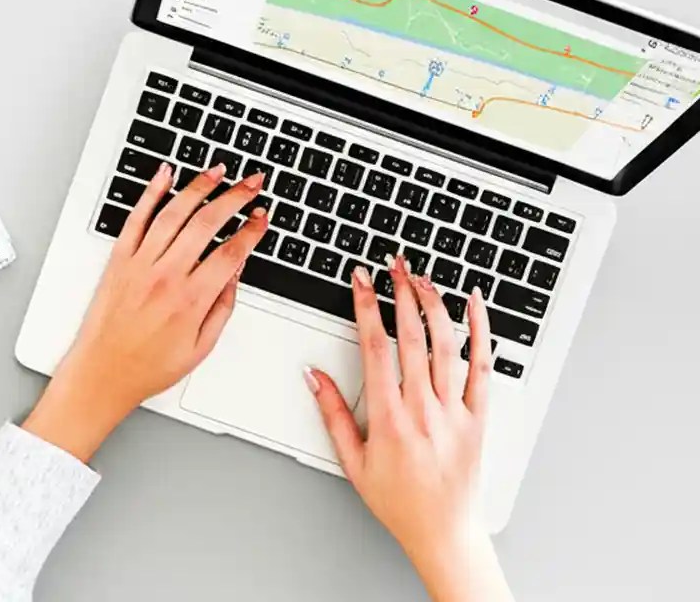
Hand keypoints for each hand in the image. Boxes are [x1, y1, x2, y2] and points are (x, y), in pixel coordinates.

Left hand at [23, 162, 267, 461]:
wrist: (101, 374)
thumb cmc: (148, 367)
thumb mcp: (200, 348)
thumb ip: (223, 307)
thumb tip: (236, 272)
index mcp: (190, 300)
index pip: (231, 252)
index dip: (252, 230)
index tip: (262, 216)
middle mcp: (165, 276)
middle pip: (207, 223)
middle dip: (235, 197)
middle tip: (252, 182)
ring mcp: (139, 264)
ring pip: (173, 213)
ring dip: (199, 187)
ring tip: (218, 171)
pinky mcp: (118, 260)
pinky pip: (136, 218)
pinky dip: (151, 192)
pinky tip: (165, 174)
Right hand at [308, 256, 511, 601]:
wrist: (444, 532)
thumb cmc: (398, 502)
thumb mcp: (352, 461)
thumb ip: (331, 414)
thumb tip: (314, 375)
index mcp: (389, 420)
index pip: (375, 349)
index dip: (366, 308)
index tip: (362, 281)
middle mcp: (424, 411)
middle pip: (412, 337)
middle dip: (402, 293)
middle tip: (394, 265)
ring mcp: (456, 412)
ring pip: (446, 345)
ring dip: (434, 305)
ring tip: (423, 277)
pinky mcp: (480, 416)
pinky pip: (484, 366)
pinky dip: (481, 331)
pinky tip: (475, 305)